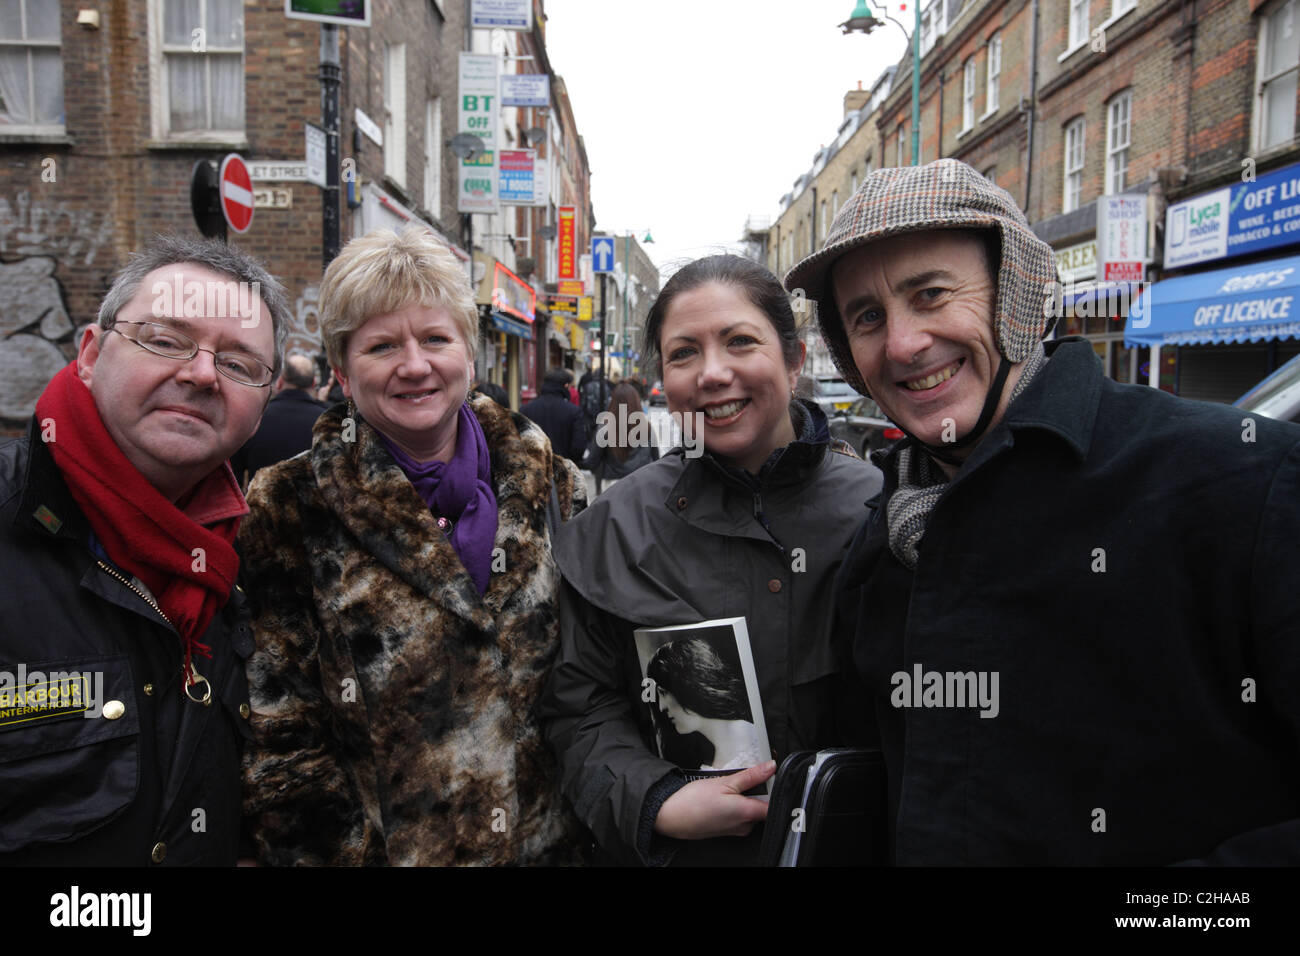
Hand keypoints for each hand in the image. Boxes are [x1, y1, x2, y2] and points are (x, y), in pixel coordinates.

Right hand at [653, 761, 775, 839]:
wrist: (670, 816)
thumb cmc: (694, 801)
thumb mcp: (724, 782)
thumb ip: (751, 776)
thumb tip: (771, 767)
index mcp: (748, 814)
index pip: (775, 804)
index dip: (775, 789)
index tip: (770, 775)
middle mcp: (745, 826)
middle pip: (762, 805)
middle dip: (755, 790)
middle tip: (740, 778)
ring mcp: (735, 830)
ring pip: (749, 810)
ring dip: (743, 797)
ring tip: (726, 787)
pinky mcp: (726, 831)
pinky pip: (738, 816)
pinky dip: (734, 805)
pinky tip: (720, 797)